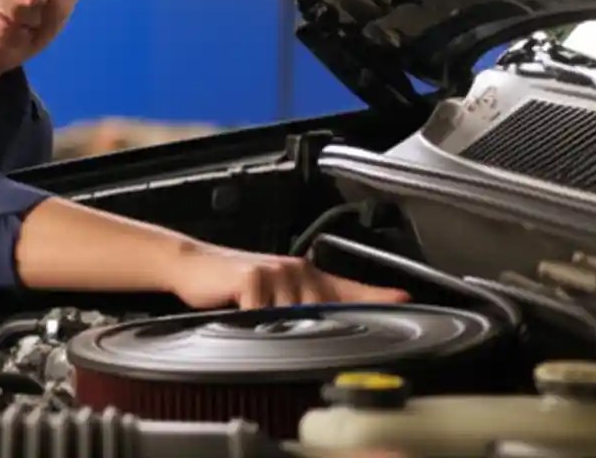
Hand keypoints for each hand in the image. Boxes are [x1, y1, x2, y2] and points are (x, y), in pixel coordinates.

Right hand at [166, 246, 410, 309]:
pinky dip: (254, 321)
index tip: (404, 299)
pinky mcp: (253, 279)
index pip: (350, 288)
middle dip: (314, 325)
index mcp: (305, 275)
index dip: (377, 296)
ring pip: (294, 317)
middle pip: (322, 311)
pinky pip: (263, 315)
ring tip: (257, 316)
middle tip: (284, 324)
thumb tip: (322, 330)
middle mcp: (296, 271)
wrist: (191, 264)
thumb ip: (298, 307)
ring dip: (279, 325)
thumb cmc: (229, 282)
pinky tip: (244, 315)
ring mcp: (276, 273)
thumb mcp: (270, 292)